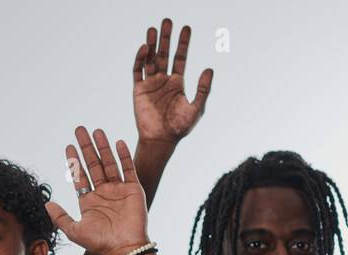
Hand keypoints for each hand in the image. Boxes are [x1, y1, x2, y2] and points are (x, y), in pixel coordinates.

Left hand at [46, 128, 149, 254]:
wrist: (123, 247)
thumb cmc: (99, 242)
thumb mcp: (74, 230)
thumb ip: (60, 217)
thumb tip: (46, 204)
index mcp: (89, 200)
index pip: (80, 175)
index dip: (74, 161)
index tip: (68, 146)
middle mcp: (103, 192)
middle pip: (93, 164)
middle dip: (86, 147)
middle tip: (80, 130)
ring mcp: (118, 189)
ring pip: (109, 163)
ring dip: (103, 147)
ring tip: (96, 131)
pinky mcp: (133, 189)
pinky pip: (128, 168)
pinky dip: (123, 155)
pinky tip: (117, 142)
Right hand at [132, 19, 212, 146]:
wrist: (161, 140)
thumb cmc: (180, 127)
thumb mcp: (197, 108)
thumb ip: (203, 89)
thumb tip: (209, 68)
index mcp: (178, 82)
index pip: (180, 57)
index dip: (183, 43)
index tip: (186, 27)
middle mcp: (164, 80)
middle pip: (165, 54)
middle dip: (166, 38)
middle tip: (167, 20)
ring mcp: (151, 84)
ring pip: (151, 59)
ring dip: (152, 44)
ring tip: (153, 29)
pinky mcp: (139, 90)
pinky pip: (138, 71)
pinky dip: (140, 59)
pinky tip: (145, 48)